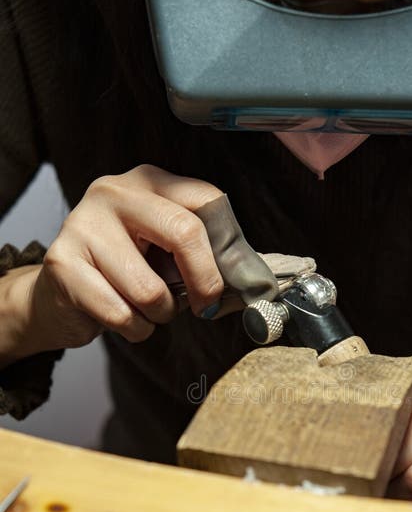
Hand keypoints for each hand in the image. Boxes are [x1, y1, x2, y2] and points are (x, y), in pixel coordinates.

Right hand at [25, 164, 276, 351]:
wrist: (59, 296)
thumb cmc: (124, 274)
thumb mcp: (167, 252)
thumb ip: (204, 254)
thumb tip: (251, 279)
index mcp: (149, 182)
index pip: (207, 200)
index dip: (230, 247)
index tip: (241, 281)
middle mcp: (114, 192)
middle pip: (185, 232)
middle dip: (205, 282)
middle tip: (206, 305)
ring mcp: (84, 224)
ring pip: (150, 288)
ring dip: (160, 314)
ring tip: (147, 309)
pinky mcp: (63, 262)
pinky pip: (120, 313)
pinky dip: (134, 328)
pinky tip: (123, 318)